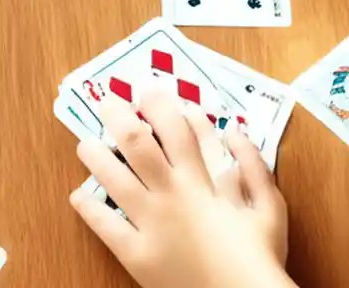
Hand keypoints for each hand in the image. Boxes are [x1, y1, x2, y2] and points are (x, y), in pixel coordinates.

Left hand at [70, 89, 293, 287]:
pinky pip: (106, 225)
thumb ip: (254, 167)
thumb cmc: (259, 257)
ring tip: (85, 144)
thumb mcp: (270, 209)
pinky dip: (89, 208)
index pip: (177, 131)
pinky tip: (78, 195)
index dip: (160, 107)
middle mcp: (172, 195)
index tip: (148, 91)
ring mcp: (151, 224)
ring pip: (114, 179)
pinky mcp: (136, 253)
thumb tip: (233, 130)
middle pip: (138, 145)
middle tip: (106, 102)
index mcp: (203, 182)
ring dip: (96, 156)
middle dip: (119, 118)